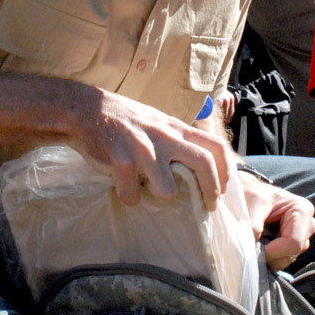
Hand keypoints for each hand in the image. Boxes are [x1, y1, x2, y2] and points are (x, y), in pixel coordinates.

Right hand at [70, 89, 234, 206]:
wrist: (89, 109)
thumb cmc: (128, 121)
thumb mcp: (159, 123)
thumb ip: (178, 140)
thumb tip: (202, 167)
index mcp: (176, 128)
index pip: (215, 145)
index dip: (226, 170)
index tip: (223, 188)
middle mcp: (164, 136)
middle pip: (203, 163)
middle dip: (211, 190)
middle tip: (208, 206)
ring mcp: (143, 148)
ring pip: (168, 189)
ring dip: (162, 198)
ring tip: (152, 194)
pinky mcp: (120, 159)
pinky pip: (132, 193)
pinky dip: (130, 198)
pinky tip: (127, 192)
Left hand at [238, 171, 314, 270]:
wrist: (248, 193)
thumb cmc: (252, 193)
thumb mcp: (252, 202)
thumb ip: (252, 224)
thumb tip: (251, 246)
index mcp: (302, 210)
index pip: (294, 242)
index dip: (273, 252)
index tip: (253, 251)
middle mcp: (307, 224)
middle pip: (293, 252)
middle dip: (271, 255)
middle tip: (252, 248)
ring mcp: (302, 235)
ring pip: (288, 258)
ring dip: (270, 257)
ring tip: (255, 244)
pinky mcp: (293, 244)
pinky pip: (284, 259)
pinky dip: (270, 258)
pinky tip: (260, 246)